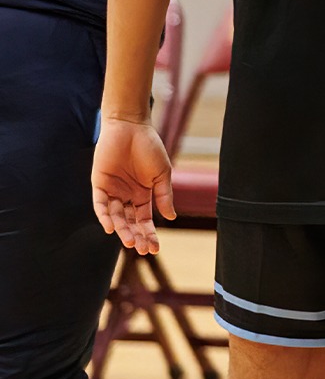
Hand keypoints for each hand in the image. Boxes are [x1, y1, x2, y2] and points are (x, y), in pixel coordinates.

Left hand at [92, 117, 175, 253]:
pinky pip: (101, 205)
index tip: (154, 249)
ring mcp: (113, 191)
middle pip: (131, 222)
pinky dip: (105, 216)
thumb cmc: (150, 148)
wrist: (131, 128)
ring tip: (129, 242)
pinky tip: (111, 228)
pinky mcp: (100, 185)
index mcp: (143, 194)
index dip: (150, 234)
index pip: (145, 220)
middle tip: (142, 250)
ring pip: (117, 217)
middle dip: (137, 236)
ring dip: (122, 230)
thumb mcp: (162, 174)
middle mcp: (127, 196)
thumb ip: (164, 196)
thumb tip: (170, 218)